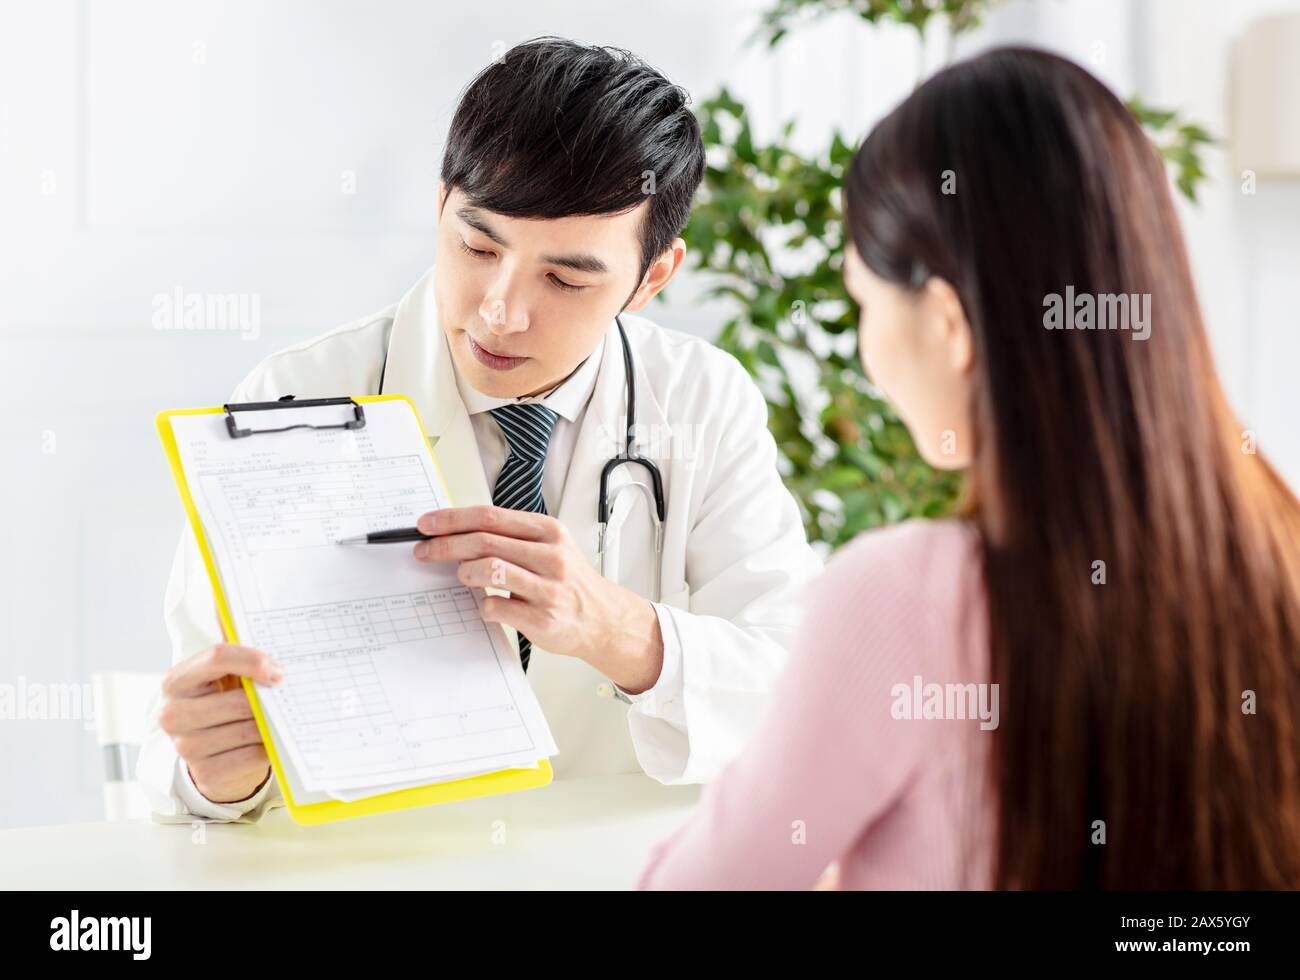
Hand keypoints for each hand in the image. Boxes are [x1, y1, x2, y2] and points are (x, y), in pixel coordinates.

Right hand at [158, 644, 281, 803]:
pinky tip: (269, 741)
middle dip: (267, 700)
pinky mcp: (206, 773)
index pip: (217, 657)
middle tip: (283, 699)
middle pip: (239, 700)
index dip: (253, 660)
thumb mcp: (224, 677)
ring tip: (275, 720)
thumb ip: (232, 650)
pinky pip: (252, 754)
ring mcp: (186, 747)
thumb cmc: (223, 704)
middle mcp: (172, 715)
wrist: (215, 756)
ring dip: (269, 724)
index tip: (278, 671)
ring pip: (248, 728)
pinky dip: (268, 747)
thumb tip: (228, 608)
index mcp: (176, 681)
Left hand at [412, 505, 663, 693]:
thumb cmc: (569, 582)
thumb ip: (512, 537)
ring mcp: (547, 588)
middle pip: (483, 541)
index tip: (428, 523)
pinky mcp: (542, 618)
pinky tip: (489, 605)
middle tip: (425, 551)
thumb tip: (460, 531)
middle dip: (446, 545)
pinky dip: (483, 606)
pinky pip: (494, 606)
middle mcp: (550, 556)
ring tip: (463, 578)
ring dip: (465, 573)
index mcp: (549, 531)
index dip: (453, 519)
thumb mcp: (550, 546)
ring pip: (488, 570)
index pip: (490, 516)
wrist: (602, 619)